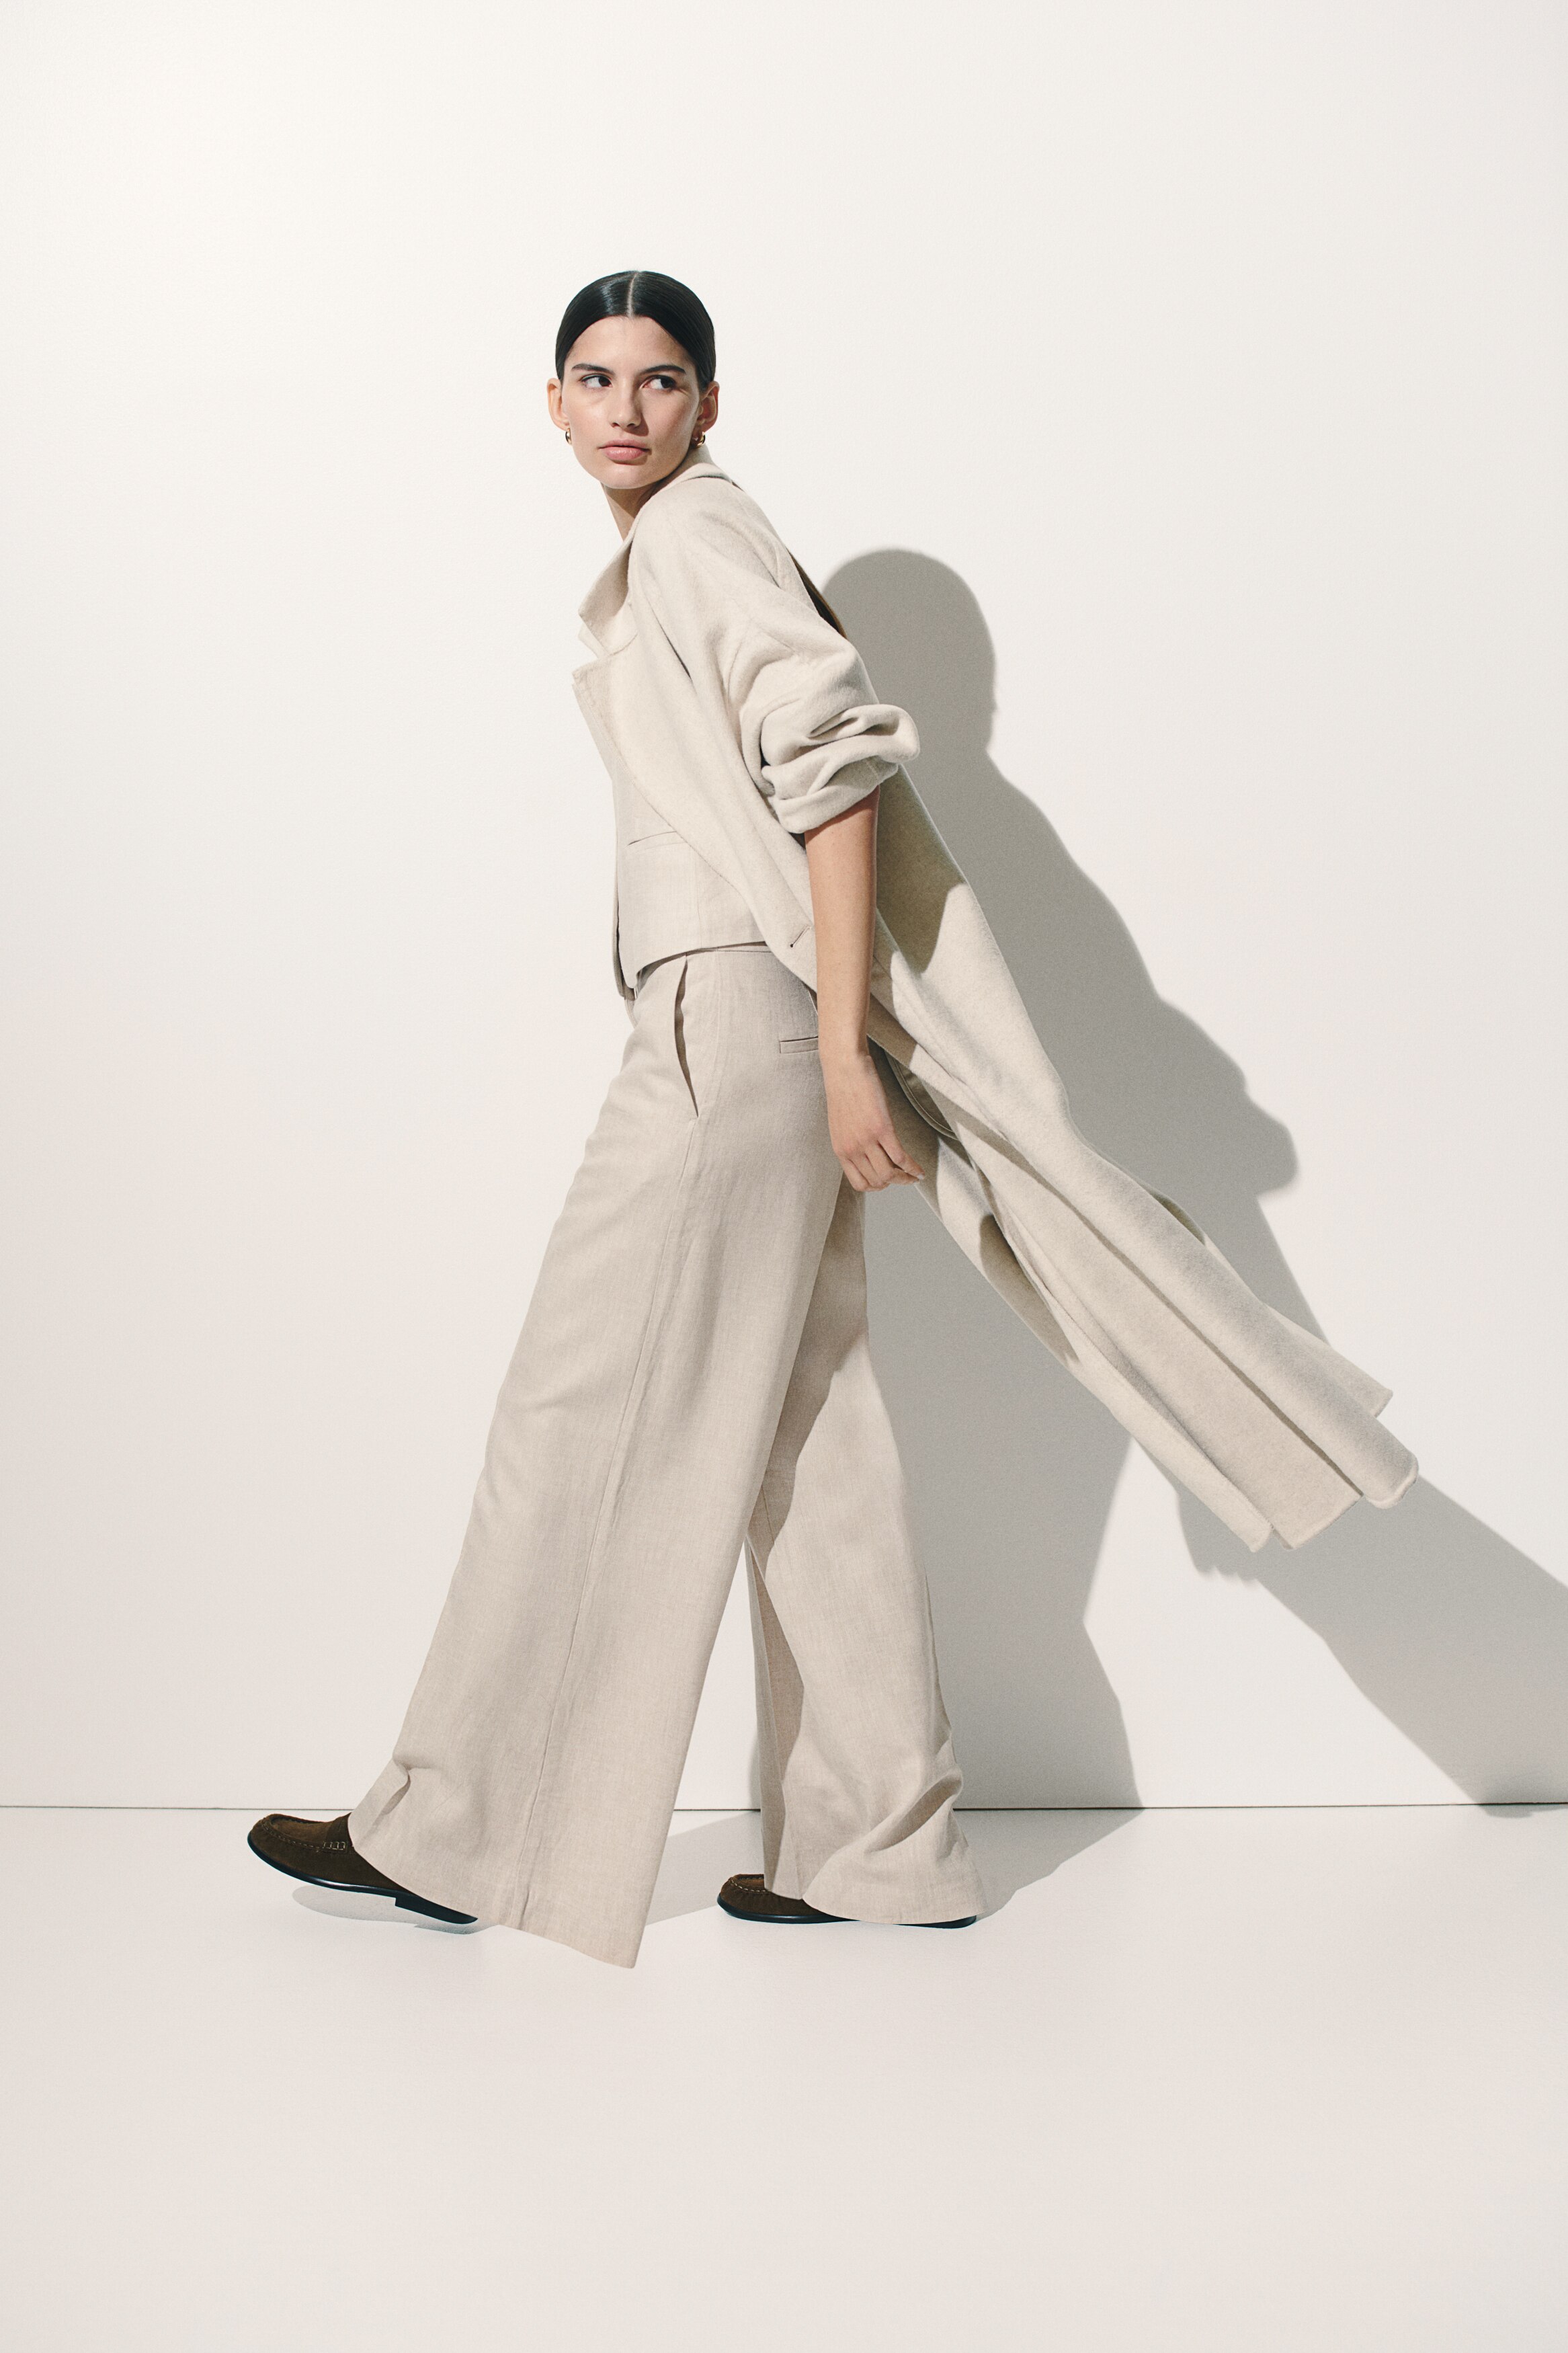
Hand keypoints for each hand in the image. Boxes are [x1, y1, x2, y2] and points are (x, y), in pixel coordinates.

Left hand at [821, 1046, 925, 1192]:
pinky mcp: (882, 1129)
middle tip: (907, 1178)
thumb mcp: (841, 1124)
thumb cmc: (844, 1090)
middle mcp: (852, 1149)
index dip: (877, 1186)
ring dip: (906, 1179)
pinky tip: (920, 1169)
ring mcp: (866, 1140)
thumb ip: (851, 1142)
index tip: (888, 1181)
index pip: (860, 1183)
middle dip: (895, 1183)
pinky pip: (900, 1157)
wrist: (844, 1068)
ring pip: (890, 1174)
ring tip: (915, 1176)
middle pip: (878, 1181)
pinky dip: (913, 1167)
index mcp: (841, 1150)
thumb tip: (865, 1153)